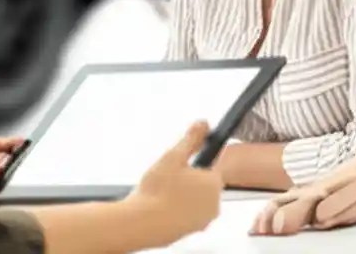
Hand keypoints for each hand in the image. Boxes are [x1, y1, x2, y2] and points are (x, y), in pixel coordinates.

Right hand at [125, 121, 223, 244]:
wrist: (141, 223)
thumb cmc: (157, 192)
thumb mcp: (173, 156)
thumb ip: (191, 139)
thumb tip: (203, 124)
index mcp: (214, 184)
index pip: (210, 168)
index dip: (193, 165)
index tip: (179, 166)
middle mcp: (213, 205)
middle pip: (202, 186)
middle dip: (187, 181)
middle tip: (167, 179)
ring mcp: (202, 221)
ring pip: (194, 201)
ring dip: (181, 196)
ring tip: (161, 193)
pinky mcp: (190, 232)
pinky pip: (185, 216)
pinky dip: (175, 211)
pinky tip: (160, 206)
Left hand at [251, 139, 355, 235]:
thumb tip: (329, 213)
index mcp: (355, 167)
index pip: (314, 188)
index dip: (285, 204)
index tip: (262, 220)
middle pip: (315, 190)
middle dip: (285, 210)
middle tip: (262, 227)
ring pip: (330, 193)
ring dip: (303, 211)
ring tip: (280, 226)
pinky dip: (342, 208)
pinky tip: (324, 219)